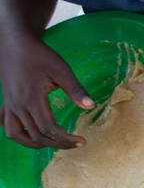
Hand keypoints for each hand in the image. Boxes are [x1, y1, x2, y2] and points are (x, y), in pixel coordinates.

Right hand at [0, 33, 92, 148]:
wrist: (14, 43)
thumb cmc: (40, 55)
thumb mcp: (61, 69)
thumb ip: (75, 89)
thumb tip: (91, 106)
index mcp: (32, 98)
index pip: (48, 128)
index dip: (66, 139)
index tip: (82, 141)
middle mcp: (17, 105)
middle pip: (36, 135)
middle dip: (58, 143)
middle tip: (76, 143)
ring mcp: (9, 105)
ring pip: (17, 135)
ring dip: (36, 143)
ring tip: (55, 142)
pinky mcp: (6, 103)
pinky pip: (6, 126)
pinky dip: (19, 135)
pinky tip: (32, 134)